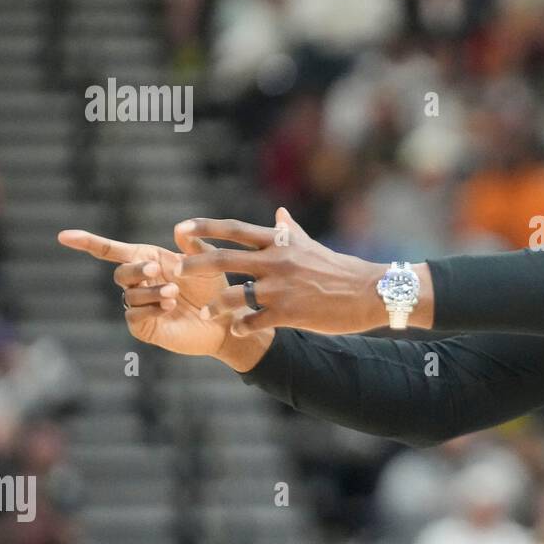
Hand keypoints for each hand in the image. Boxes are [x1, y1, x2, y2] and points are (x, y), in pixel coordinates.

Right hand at [56, 225, 231, 356]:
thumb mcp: (207, 262)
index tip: (64, 236)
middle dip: (134, 269)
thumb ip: (193, 246)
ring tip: (174, 293)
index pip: (112, 251)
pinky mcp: (144, 327)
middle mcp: (139, 282)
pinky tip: (169, 306)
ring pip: (130, 295)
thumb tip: (177, 228)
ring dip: (151, 291)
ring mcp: (139, 306)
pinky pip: (134, 316)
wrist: (225, 320)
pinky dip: (151, 309)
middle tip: (154, 268)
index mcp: (147, 260)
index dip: (88, 243)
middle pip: (120, 273)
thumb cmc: (214, 289)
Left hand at [176, 207, 382, 336]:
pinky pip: (255, 321)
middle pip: (225, 259)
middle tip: (175, 269)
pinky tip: (237, 330)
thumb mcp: (312, 246)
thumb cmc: (339, 268)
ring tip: (206, 313)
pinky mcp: (290, 312)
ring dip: (216, 305)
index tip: (181, 228)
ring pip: (234, 295)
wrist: (368, 291)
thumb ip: (290, 231)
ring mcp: (282, 287)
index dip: (206, 228)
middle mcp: (276, 261)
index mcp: (280, 243)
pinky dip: (243, 326)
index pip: (235, 231)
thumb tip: (279, 214)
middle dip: (196, 264)